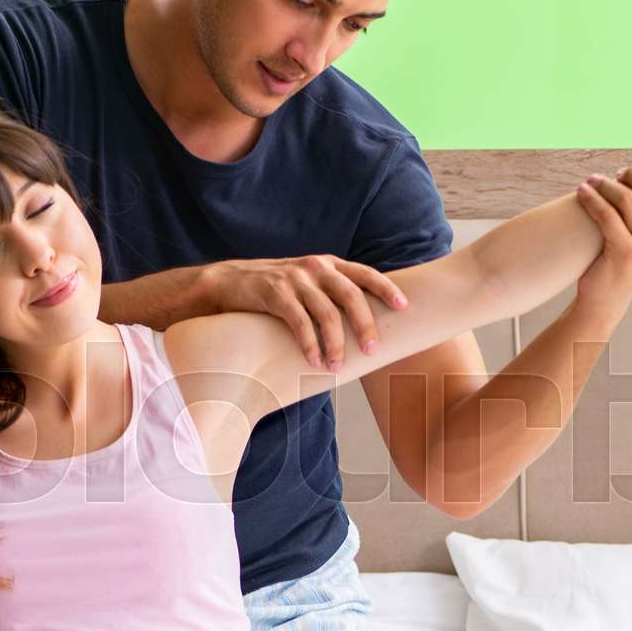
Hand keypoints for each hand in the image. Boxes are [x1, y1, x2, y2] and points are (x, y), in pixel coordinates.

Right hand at [206, 255, 408, 370]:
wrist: (228, 283)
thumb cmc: (275, 290)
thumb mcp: (307, 282)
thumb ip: (332, 292)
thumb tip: (365, 320)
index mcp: (328, 264)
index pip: (364, 273)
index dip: (385, 288)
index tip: (403, 306)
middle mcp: (314, 267)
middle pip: (350, 294)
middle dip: (365, 324)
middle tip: (373, 349)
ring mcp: (294, 279)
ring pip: (326, 312)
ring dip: (336, 342)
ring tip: (338, 365)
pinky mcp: (274, 293)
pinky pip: (299, 322)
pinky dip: (309, 344)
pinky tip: (314, 360)